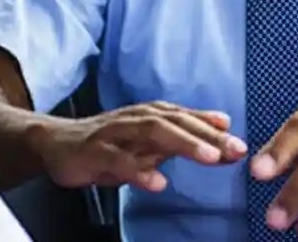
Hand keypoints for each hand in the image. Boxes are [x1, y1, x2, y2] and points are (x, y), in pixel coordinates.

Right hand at [32, 101, 247, 191]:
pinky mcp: (94, 151)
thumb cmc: (108, 142)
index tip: (241, 142)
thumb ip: (182, 139)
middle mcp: (135, 118)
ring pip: (152, 132)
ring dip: (184, 143)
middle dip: (207, 135)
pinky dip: (139, 170)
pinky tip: (158, 182)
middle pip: (176, 121)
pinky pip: (118, 160)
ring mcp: (114, 132)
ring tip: (209, 158)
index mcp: (150, 115)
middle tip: (234, 149)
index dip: (214, 128)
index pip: (187, 118)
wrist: (55, 143)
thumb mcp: (147, 141)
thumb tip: (222, 135)